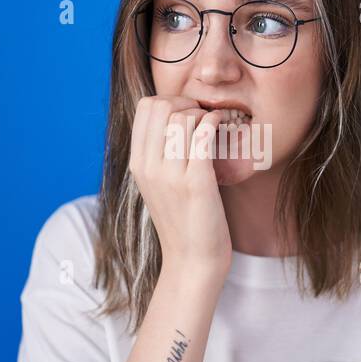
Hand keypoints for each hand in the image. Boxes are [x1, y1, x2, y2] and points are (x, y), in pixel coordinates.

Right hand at [128, 95, 232, 277]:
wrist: (192, 261)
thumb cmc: (183, 221)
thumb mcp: (159, 185)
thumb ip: (159, 154)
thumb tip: (174, 118)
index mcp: (137, 164)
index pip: (145, 107)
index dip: (171, 100)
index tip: (189, 114)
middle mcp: (148, 167)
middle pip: (161, 105)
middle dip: (187, 102)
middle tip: (203, 118)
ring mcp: (170, 175)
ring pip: (182, 117)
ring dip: (203, 114)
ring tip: (214, 128)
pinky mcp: (195, 183)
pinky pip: (202, 134)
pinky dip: (215, 123)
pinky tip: (222, 130)